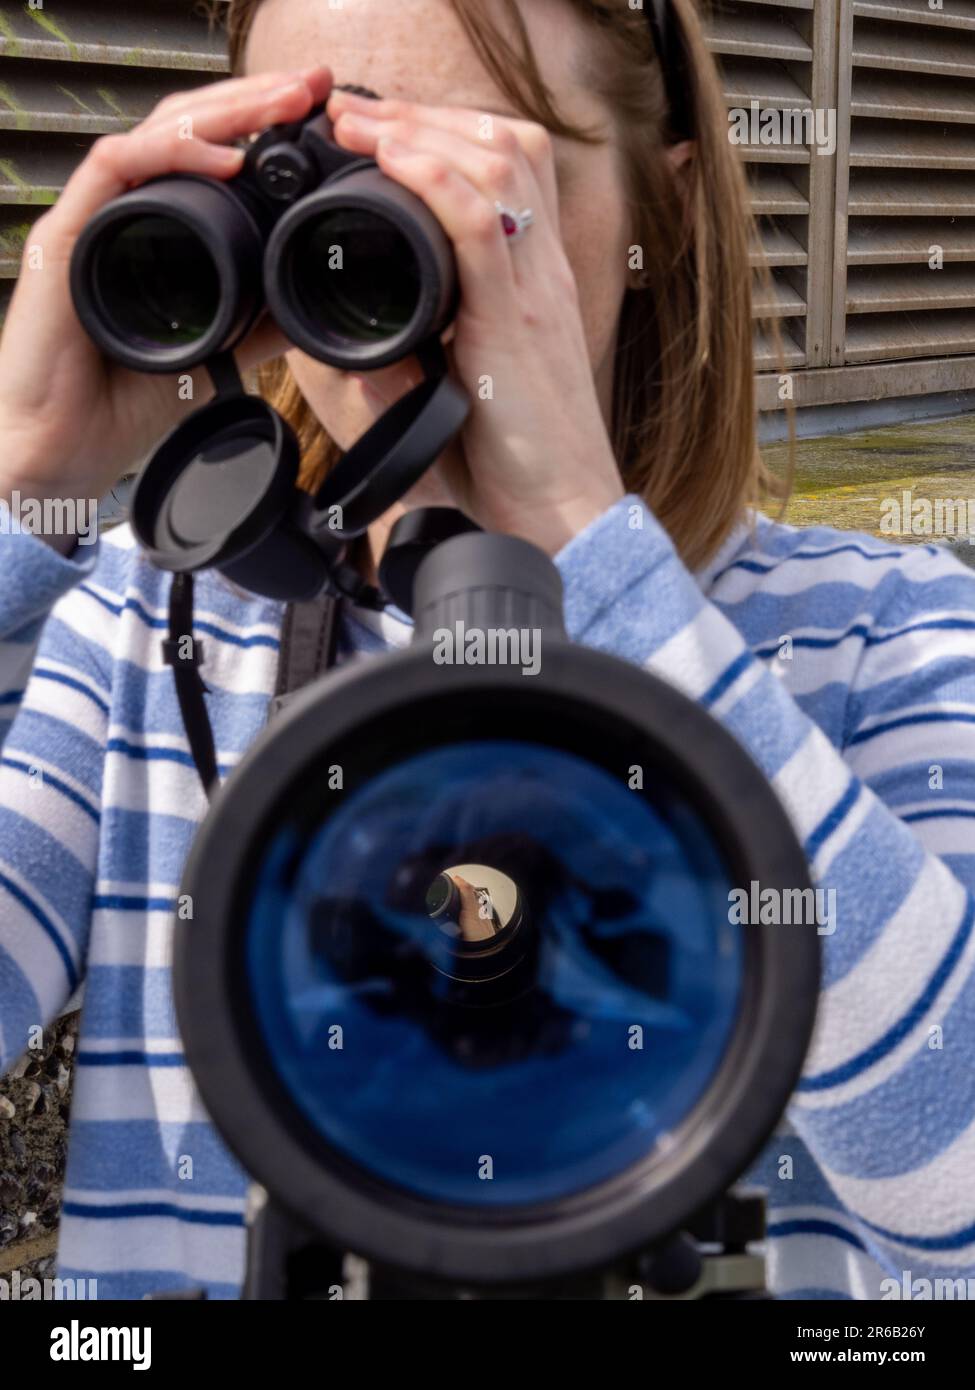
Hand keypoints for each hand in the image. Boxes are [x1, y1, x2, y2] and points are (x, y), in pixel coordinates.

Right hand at [0, 66, 333, 535]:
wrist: (67, 448)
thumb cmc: (125, 402)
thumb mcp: (216, 355)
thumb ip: (258, 324)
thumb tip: (311, 300)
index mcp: (156, 227)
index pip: (210, 152)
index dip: (261, 124)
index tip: (319, 113)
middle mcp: (123, 210)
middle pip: (190, 128)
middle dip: (256, 98)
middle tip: (315, 84)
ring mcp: (94, 217)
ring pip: (157, 133)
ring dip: (225, 110)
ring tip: (283, 102)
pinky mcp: (66, 233)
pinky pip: (116, 167)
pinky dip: (173, 154)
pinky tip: (227, 158)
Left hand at [327, 90, 624, 555]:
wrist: (560, 515)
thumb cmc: (515, 467)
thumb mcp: (462, 402)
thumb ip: (419, 370)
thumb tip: (362, 354)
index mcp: (534, 284)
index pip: (510, 171)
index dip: (448, 135)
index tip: (380, 133)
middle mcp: (542, 273)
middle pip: (506, 146)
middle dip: (427, 115)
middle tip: (357, 114)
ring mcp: (535, 291)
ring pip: (498, 164)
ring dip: (424, 130)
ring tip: (363, 124)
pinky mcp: (516, 322)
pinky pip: (482, 225)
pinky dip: (436, 179)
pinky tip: (395, 159)